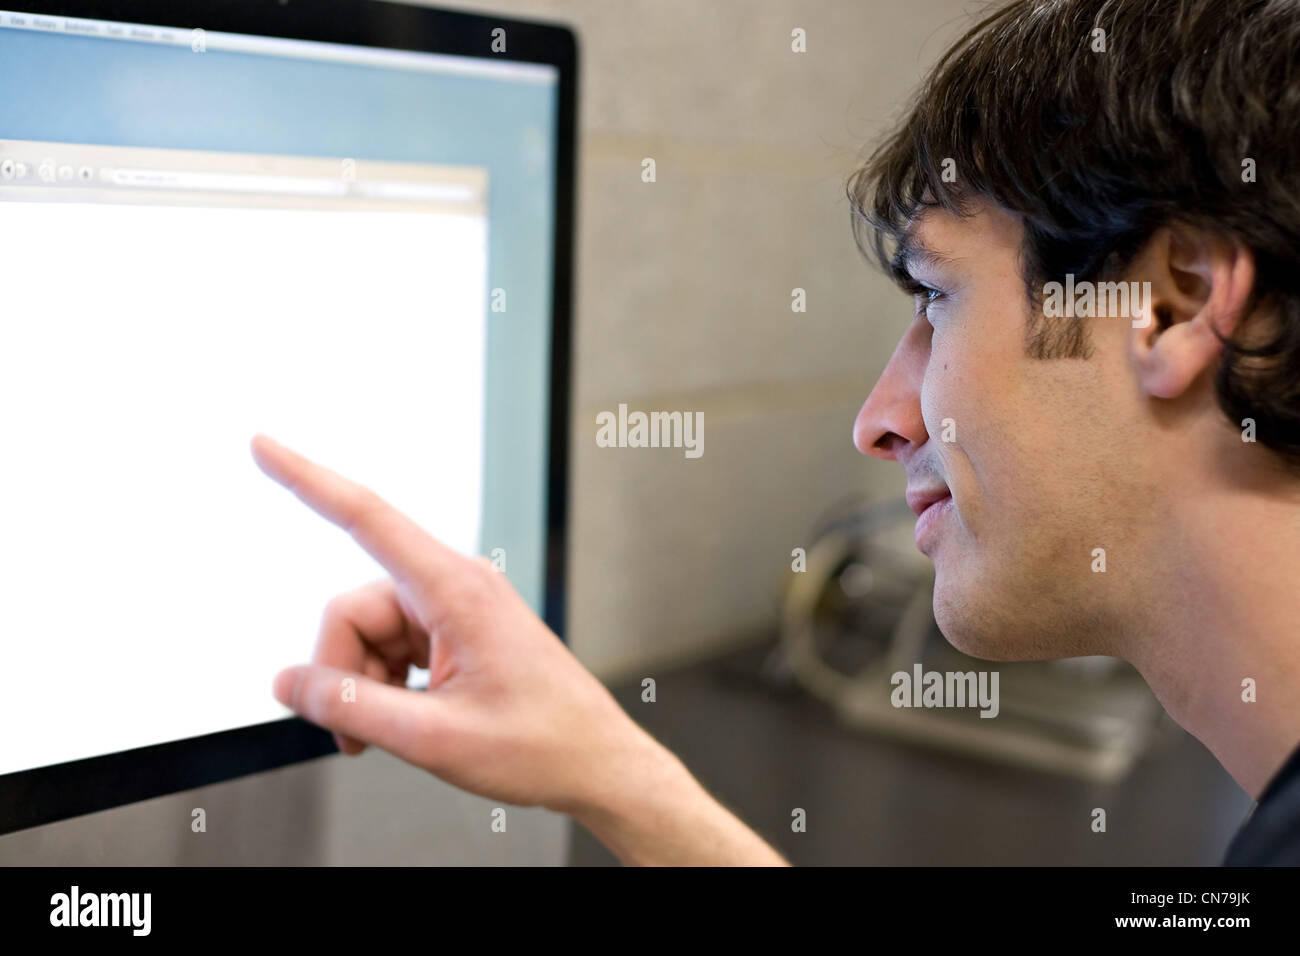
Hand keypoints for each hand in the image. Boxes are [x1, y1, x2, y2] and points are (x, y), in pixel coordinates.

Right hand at [249, 434, 650, 814]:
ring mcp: (457, 607)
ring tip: (390, 737)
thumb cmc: (538, 745)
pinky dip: (385, 686)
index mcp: (456, 588)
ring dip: (365, 687)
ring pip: (369, 634)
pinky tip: (407, 721)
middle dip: (343, 674)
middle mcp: (455, 585)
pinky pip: (393, 646)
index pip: (366, 518)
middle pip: (354, 609)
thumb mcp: (433, 737)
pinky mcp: (458, 630)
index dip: (306, 479)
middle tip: (355, 737)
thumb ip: (350, 707)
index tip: (262, 445)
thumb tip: (286, 682)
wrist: (594, 763)